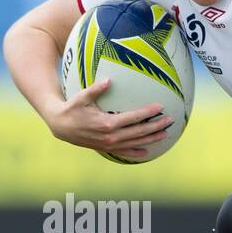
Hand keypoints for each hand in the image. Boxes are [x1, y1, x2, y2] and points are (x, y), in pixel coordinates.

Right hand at [46, 77, 173, 158]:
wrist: (61, 126)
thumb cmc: (72, 108)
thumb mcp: (82, 96)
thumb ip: (96, 88)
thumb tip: (109, 79)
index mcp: (107, 123)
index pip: (133, 118)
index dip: (148, 113)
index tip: (160, 107)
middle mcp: (111, 136)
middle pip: (139, 132)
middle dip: (156, 126)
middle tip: (170, 120)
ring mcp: (109, 144)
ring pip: (135, 143)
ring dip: (151, 139)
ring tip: (165, 134)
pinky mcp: (105, 148)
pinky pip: (124, 153)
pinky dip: (135, 152)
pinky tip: (146, 152)